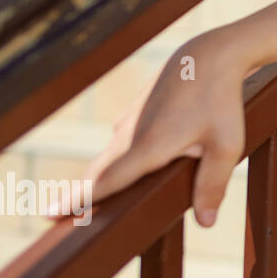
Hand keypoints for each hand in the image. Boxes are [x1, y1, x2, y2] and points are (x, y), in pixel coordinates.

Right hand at [46, 31, 252, 227]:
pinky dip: (112, 159)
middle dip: (76, 195)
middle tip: (50, 217)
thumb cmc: (222, 100)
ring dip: (94, 177)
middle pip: (99, 172)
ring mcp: (130, 121)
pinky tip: (112, 170)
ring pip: (108, 156)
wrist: (211, 54)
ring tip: (78, 200)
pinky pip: (119, 142)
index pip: (107, 182)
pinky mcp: (136, 112)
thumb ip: (212, 184)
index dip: (79, 200)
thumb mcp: (227, 146)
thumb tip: (206, 223)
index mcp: (147, 147)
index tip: (48, 214)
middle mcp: (130, 135)